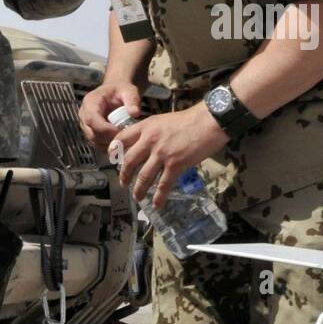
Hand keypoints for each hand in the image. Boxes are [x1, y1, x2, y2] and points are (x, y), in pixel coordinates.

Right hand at [79, 80, 142, 147]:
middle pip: (92, 133)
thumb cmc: (121, 91)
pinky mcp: (91, 134)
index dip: (106, 129)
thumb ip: (133, 100)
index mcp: (90, 102)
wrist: (115, 93)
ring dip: (110, 144)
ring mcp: (86, 126)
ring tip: (126, 139)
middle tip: (127, 139)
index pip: (92, 119)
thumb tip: (135, 113)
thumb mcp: (129, 91)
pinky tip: (122, 142)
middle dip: (109, 139)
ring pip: (95, 142)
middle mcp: (84, 115)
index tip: (122, 132)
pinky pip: (98, 145)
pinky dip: (110, 146)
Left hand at [112, 103, 227, 207]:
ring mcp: (161, 154)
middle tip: (123, 183)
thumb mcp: (164, 120)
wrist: (210, 121)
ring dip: (139, 189)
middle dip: (124, 175)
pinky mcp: (175, 165)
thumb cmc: (191, 119)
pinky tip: (156, 204)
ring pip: (143, 176)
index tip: (112, 159)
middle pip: (129, 161)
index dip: (115, 150)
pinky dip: (159, 196)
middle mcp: (150, 141)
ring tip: (137, 197)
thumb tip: (146, 143)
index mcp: (146, 127)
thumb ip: (152, 131)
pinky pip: (163, 184)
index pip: (122, 139)